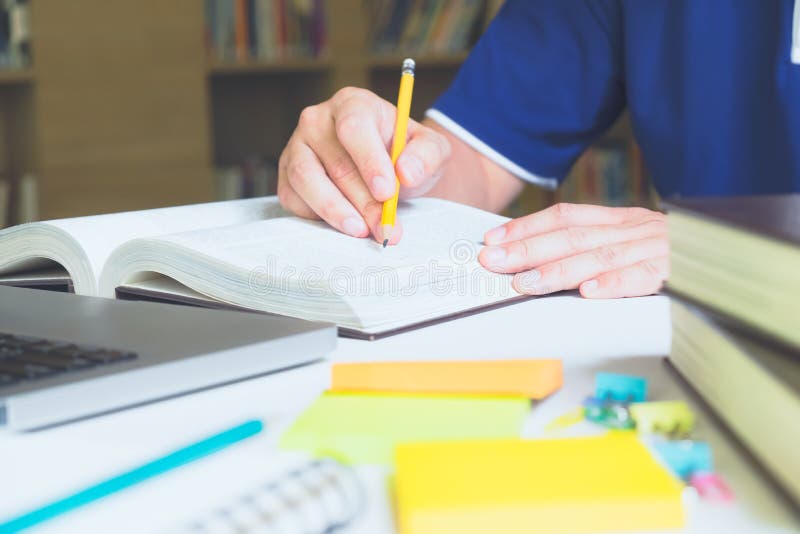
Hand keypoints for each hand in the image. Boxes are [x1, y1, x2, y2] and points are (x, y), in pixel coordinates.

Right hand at [277, 87, 450, 242]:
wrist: (384, 170)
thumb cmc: (402, 154)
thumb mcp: (430, 150)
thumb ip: (427, 155)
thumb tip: (407, 172)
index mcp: (353, 104)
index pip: (354, 128)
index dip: (369, 161)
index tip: (387, 192)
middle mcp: (317, 120)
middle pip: (335, 164)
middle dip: (363, 202)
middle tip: (385, 227)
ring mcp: (297, 147)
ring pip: (306, 181)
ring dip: (336, 212)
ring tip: (362, 231)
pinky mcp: (287, 174)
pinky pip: (294, 199)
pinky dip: (317, 217)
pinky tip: (342, 222)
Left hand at [478, 203, 668, 297]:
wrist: (729, 250)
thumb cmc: (669, 251)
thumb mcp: (628, 239)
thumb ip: (591, 246)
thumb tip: (536, 258)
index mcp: (619, 219)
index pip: (565, 217)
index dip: (527, 227)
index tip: (494, 240)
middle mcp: (633, 228)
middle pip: (572, 237)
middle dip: (528, 249)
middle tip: (494, 262)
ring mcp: (654, 248)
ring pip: (599, 257)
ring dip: (558, 270)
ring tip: (526, 282)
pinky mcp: (676, 272)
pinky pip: (643, 277)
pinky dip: (616, 284)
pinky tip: (589, 292)